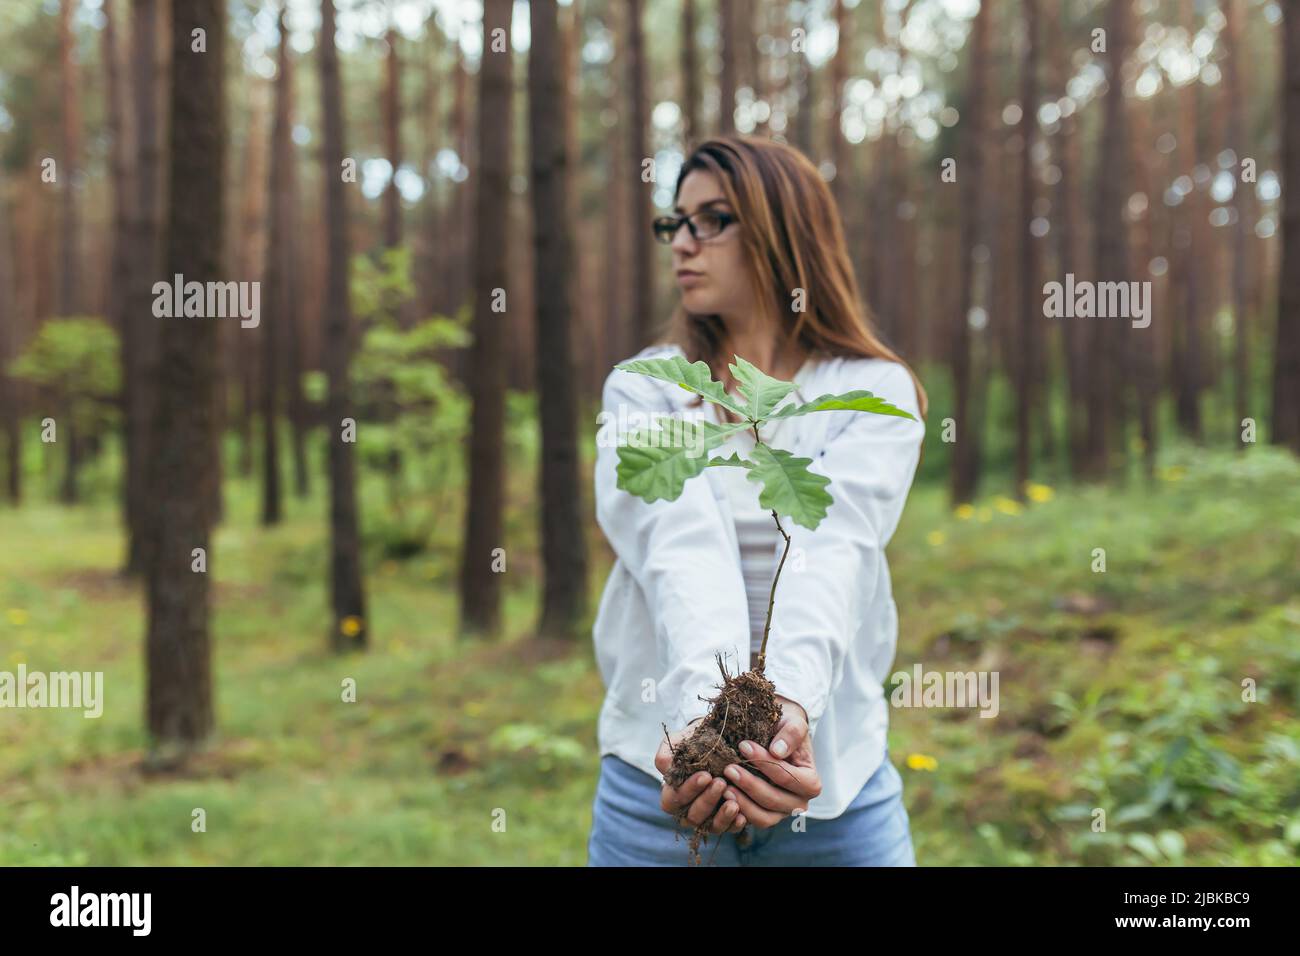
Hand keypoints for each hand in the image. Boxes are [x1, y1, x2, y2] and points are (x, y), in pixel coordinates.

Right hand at [655, 722, 748, 835]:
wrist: (725, 740)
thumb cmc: (699, 742)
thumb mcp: (683, 740)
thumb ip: (668, 750)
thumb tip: (664, 764)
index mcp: (674, 792)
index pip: (672, 800)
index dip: (687, 790)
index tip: (706, 775)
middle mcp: (689, 809)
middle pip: (691, 816)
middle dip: (706, 800)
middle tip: (721, 783)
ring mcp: (708, 817)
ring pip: (710, 826)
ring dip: (721, 816)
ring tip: (734, 803)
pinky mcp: (727, 820)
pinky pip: (729, 829)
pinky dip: (735, 824)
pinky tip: (742, 815)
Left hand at [721, 695, 820, 829]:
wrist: (778, 737)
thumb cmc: (786, 729)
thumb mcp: (794, 723)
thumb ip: (791, 733)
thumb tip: (778, 751)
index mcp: (811, 783)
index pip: (788, 777)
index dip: (766, 764)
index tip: (744, 745)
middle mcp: (799, 803)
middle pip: (774, 800)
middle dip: (750, 784)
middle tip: (728, 768)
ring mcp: (782, 813)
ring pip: (763, 817)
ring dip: (742, 802)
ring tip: (724, 786)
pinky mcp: (766, 817)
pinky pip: (751, 821)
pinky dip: (737, 811)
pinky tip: (723, 796)